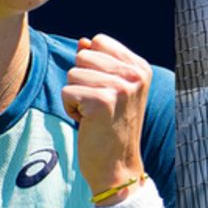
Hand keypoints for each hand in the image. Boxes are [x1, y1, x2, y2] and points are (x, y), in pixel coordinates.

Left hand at [62, 34, 151, 205]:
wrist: (118, 166)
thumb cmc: (112, 127)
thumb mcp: (111, 90)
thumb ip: (99, 63)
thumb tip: (82, 41)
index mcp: (140, 67)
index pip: (99, 41)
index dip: (92, 65)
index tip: (104, 90)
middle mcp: (135, 74)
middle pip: (83, 55)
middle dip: (81, 80)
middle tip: (97, 104)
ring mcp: (121, 87)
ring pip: (73, 73)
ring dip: (75, 96)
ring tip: (93, 114)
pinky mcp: (102, 102)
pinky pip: (67, 91)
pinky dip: (70, 109)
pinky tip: (88, 122)